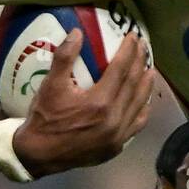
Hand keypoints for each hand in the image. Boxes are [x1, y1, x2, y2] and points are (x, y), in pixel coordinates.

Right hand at [14, 30, 154, 176]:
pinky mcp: (116, 147)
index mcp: (99, 102)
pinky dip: (142, 111)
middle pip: (134, 84)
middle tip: (144, 47)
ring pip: (139, 105)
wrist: (38, 156)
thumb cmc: (44, 118)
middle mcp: (114, 119)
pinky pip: (136, 125)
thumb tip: (77, 32)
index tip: (133, 36)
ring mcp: (117, 136)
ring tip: (150, 70)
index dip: (129, 51)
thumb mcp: (50, 85)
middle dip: (140, 62)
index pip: (121, 69)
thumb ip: (64, 57)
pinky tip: (143, 102)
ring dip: (146, 85)